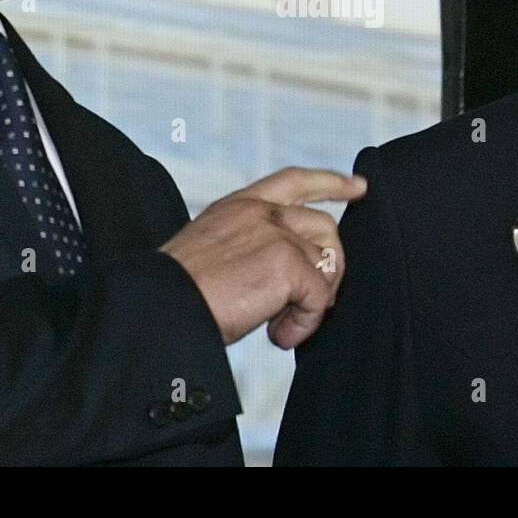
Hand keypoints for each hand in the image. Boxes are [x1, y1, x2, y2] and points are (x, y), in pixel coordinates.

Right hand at [159, 167, 363, 348]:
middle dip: (331, 265)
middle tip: (312, 303)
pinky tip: (278, 335)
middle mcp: (260, 212)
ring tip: (281, 325)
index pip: (294, 181)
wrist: (160, 307)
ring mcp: (276, 233)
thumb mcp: (215, 252)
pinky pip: (319, 298)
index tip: (357, 187)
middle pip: (324, 226)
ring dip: (311, 303)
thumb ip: (252, 247)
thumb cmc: (176, 292)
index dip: (330, 182)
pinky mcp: (287, 262)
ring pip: (325, 265)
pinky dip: (305, 324)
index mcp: (239, 206)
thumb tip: (290, 275)